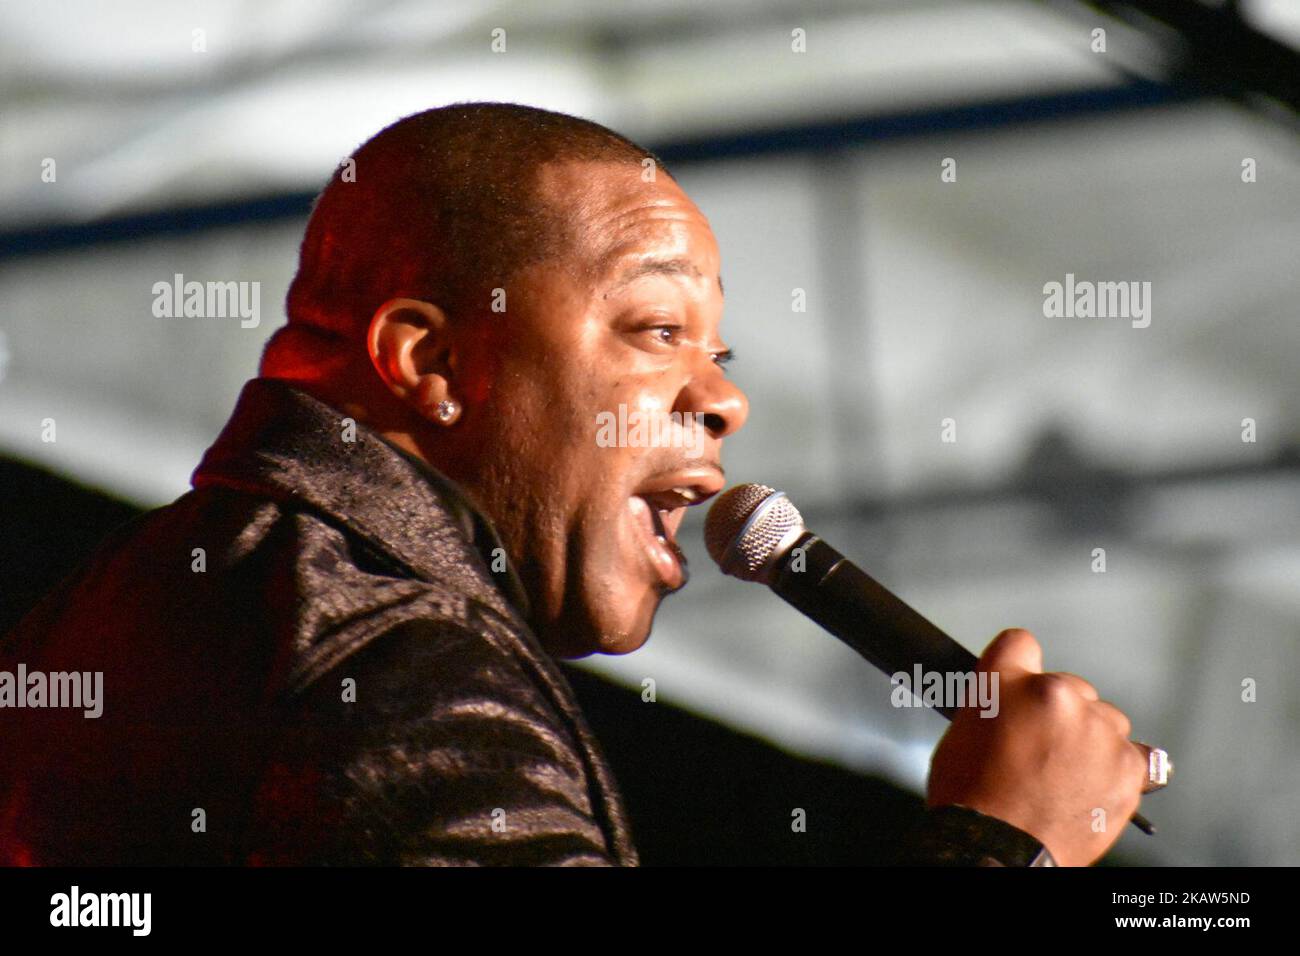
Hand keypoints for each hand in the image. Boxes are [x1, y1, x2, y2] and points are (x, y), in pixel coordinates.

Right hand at [926, 628, 1147, 866]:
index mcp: (1010, 680)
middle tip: (1037, 751)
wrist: (998, 847)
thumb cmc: (972, 797)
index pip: (1020, 645)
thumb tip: (1017, 695)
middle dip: (1058, 714)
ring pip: (1104, 720)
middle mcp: (1060, 695)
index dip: (1018, 670)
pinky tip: (1092, 786)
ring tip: (1064, 777)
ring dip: (1090, 740)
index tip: (1021, 690)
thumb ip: (996, 697)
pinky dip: (1118, 769)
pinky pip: (1135, 754)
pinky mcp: (1128, 765)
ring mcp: (1098, 730)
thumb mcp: (961, 729)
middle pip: (1070, 688)